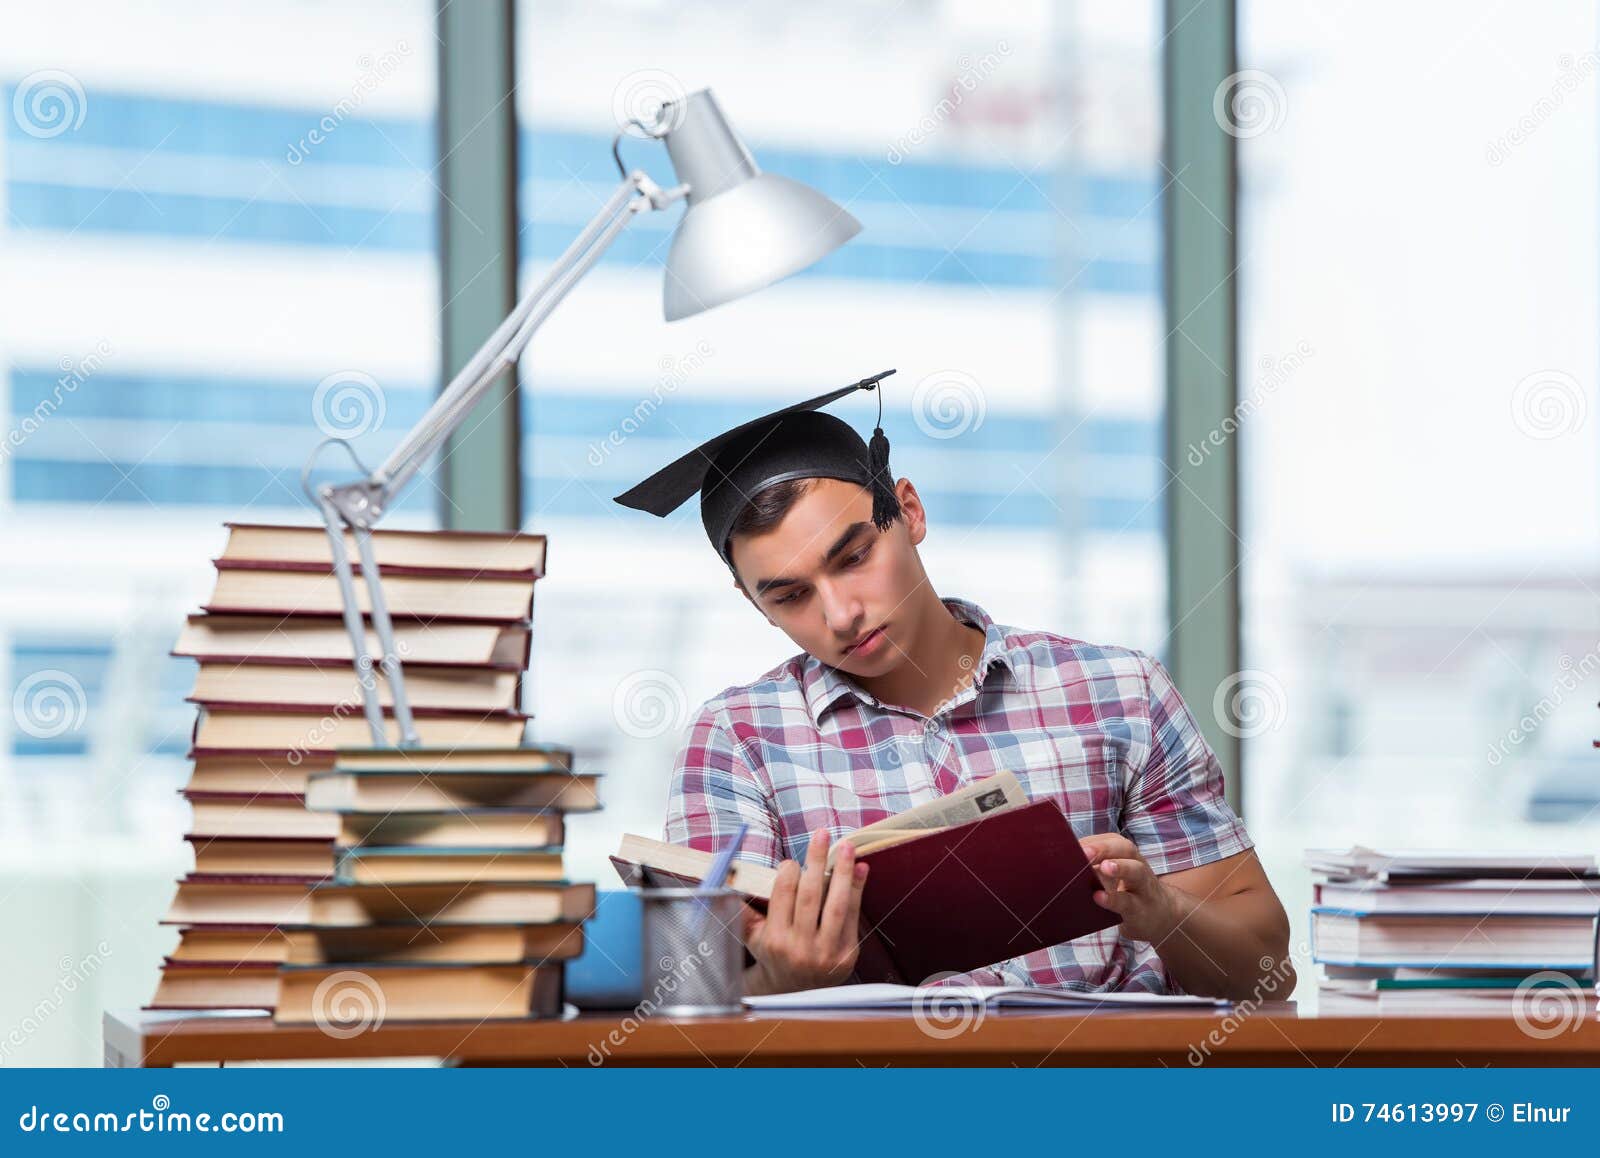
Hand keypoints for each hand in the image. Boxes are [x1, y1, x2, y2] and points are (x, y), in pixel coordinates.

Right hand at [740, 827, 868, 995]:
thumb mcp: (750, 934)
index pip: (783, 893)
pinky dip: (858, 890)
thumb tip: (725, 876)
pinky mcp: (847, 956)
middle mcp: (799, 947)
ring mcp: (826, 953)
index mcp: (774, 939)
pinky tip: (862, 869)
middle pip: (811, 894)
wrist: (795, 989)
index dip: (790, 871)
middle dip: (817, 860)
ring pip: (836, 904)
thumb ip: (740, 907)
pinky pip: (853, 917)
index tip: (792, 861)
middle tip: (823, 833)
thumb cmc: (771, 951)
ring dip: (844, 872)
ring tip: (847, 847)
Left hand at [1080, 832, 1180, 943]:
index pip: (1109, 840)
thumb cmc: (1126, 890)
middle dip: (1104, 848)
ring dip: (1120, 868)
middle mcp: (1136, 864)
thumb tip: (1061, 859)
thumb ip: (1092, 865)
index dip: (1091, 841)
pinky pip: (1129, 902)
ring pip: (1136, 871)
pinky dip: (1114, 899)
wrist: (1162, 916)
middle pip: (1125, 849)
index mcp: (1124, 853)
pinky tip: (1099, 897)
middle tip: (1085, 852)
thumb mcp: (1112, 874)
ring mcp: (1142, 887)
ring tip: (1104, 868)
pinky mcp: (1141, 909)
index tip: (1070, 844)